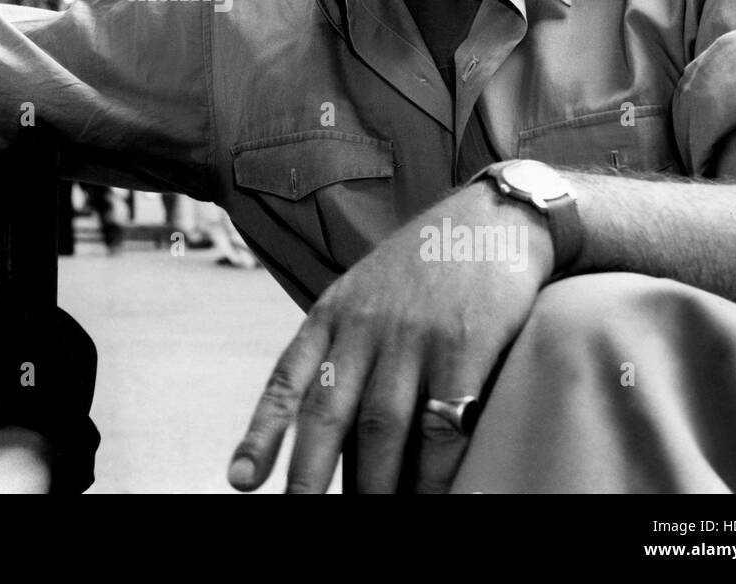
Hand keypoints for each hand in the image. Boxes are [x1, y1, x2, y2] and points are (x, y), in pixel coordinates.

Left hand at [227, 182, 552, 492]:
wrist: (493, 216)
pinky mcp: (465, 347)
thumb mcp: (366, 289)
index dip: (263, 434)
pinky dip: (435, 473)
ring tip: (370, 518)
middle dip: (309, 476)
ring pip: (383, 430)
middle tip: (300, 515)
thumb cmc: (425, 263)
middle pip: (329, 414)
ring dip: (376, 487)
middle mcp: (365, 326)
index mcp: (333, 312)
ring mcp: (414, 337)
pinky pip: (444, 426)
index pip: (288, 379)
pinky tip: (431, 497)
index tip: (242, 479)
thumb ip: (343, 344)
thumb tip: (325, 424)